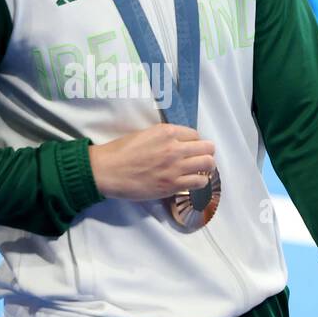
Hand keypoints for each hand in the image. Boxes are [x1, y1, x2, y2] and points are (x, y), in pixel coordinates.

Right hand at [88, 124, 215, 201]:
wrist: (108, 171)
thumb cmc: (120, 152)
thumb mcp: (145, 134)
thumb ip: (164, 137)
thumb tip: (178, 144)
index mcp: (167, 132)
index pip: (195, 135)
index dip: (194, 142)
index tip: (189, 149)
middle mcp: (175, 147)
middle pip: (208, 148)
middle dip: (206, 153)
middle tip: (199, 159)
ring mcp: (176, 167)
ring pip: (208, 164)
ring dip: (206, 167)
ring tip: (198, 171)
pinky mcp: (173, 185)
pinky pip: (200, 182)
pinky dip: (199, 181)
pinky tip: (192, 181)